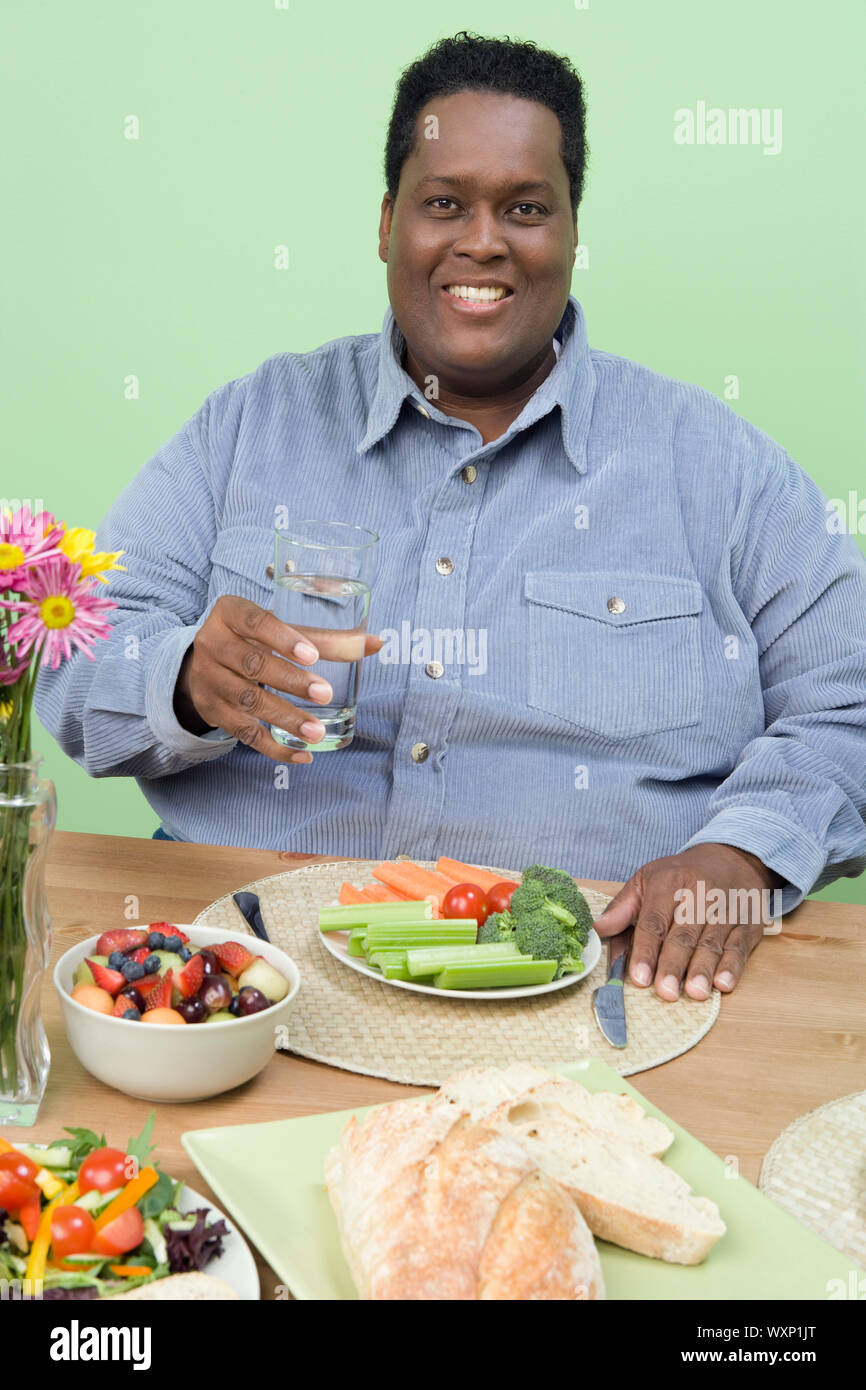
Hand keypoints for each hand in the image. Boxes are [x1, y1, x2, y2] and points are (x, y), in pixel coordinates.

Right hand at [173, 594, 382, 762]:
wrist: (203, 663)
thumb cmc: (252, 639)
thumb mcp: (279, 629)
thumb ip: (324, 638)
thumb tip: (375, 643)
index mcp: (230, 613)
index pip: (256, 622)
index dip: (284, 638)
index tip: (312, 655)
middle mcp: (213, 644)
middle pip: (253, 664)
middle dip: (291, 681)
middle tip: (325, 694)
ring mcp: (209, 680)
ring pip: (248, 701)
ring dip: (285, 718)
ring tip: (317, 731)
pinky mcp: (213, 711)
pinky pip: (244, 733)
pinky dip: (274, 747)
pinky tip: (302, 754)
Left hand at [593, 844, 784, 1000]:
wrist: (732, 859)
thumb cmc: (681, 876)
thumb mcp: (647, 879)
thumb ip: (623, 908)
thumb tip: (598, 931)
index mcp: (670, 883)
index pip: (655, 921)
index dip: (646, 951)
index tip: (639, 977)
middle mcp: (700, 894)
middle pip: (684, 935)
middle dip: (674, 965)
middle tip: (665, 992)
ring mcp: (727, 910)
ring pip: (713, 943)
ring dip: (703, 970)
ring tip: (694, 993)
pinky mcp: (748, 923)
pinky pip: (739, 947)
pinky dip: (733, 966)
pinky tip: (724, 983)